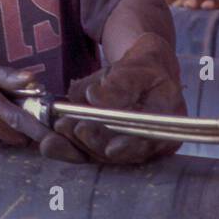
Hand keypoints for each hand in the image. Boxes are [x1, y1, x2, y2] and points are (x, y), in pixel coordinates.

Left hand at [42, 33, 186, 165]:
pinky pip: (88, 153)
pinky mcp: (107, 148)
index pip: (150, 138)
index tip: (110, 149)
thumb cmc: (143, 65)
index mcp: (168, 118)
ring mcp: (129, 147)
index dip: (131, 147)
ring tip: (60, 128)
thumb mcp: (138, 63)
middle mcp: (151, 139)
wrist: (141, 70)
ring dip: (78, 146)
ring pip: (102, 155)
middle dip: (96, 143)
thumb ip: (121, 81)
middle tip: (74, 128)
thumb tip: (95, 98)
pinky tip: (50, 144)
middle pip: (123, 152)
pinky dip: (68, 149)